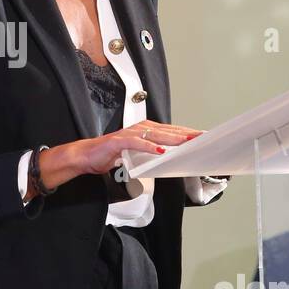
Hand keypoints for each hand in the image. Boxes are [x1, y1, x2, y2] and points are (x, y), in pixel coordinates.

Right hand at [73, 119, 204, 174]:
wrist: (86, 156)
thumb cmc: (110, 154)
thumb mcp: (136, 154)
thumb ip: (150, 153)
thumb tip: (168, 159)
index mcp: (144, 131)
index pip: (170, 131)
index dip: (186, 133)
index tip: (202, 136)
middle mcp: (138, 129)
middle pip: (166, 131)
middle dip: (185, 134)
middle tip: (202, 137)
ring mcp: (128, 134)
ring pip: (154, 135)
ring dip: (171, 138)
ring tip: (186, 142)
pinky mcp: (118, 141)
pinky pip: (136, 143)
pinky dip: (148, 146)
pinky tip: (160, 150)